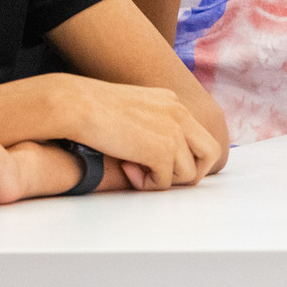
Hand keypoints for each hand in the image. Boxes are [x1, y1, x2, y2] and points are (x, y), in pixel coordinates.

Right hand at [59, 76, 223, 190]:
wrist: (76, 104)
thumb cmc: (90, 108)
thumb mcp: (131, 109)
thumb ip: (149, 125)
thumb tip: (153, 154)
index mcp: (171, 102)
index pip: (197, 136)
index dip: (181, 155)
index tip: (153, 159)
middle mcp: (179, 114)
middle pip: (210, 153)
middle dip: (189, 172)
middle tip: (159, 175)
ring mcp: (174, 132)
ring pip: (188, 174)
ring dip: (161, 179)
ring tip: (133, 169)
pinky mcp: (162, 150)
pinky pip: (165, 183)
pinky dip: (146, 184)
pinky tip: (127, 170)